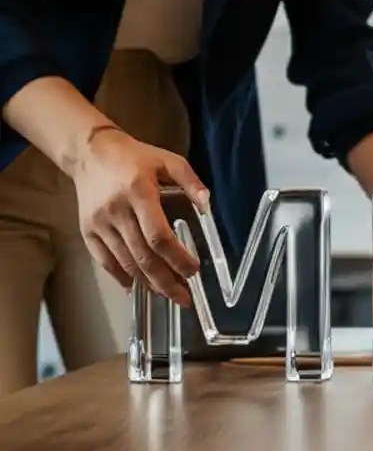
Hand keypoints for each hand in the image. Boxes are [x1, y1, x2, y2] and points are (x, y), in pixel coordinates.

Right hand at [69, 126, 207, 306]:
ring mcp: (99, 223)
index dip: (177, 258)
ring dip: (147, 283)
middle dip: (166, 281)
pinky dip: (122, 277)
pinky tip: (138, 287)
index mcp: (139, 193)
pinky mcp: (87, 231)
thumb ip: (191, 182)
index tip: (193, 271)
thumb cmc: (135, 157)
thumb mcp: (169, 161)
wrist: (90, 153)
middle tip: (184, 297)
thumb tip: (207, 206)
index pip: (159, 236)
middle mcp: (117, 211)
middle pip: (142, 256)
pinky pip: (104, 261)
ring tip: (167, 295)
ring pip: (124, 262)